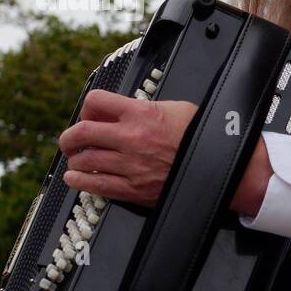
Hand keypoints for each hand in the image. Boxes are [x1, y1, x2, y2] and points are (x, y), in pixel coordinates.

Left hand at [59, 90, 197, 206]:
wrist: (220, 165)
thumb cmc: (202, 135)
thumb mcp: (175, 109)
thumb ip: (143, 109)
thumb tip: (123, 111)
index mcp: (140, 113)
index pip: (96, 101)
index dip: (87, 108)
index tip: (89, 115)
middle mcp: (130, 137)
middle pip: (81, 133)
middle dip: (69, 138)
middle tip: (70, 141)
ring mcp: (130, 164)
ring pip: (84, 160)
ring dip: (75, 160)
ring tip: (76, 160)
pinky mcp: (133, 188)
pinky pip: (96, 184)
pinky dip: (80, 180)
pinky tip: (76, 177)